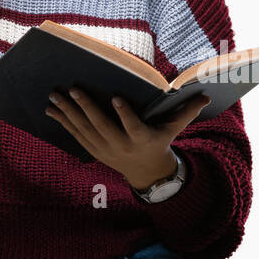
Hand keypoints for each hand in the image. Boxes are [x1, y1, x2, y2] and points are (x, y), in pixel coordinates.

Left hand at [45, 89, 211, 188]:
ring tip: (55, 96)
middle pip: (101, 126)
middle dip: (85, 107)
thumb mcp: (173, 129)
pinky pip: (75, 135)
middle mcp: (121, 145)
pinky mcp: (93, 149)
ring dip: (68, 112)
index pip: (133, 126)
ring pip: (84, 129)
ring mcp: (104, 149)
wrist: (144, 170)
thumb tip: (206, 96)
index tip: (116, 98)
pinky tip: (52, 110)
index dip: (125, 114)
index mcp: (141, 138)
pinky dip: (63, 122)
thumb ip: (186, 112)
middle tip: (72, 88)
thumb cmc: (159, 141)